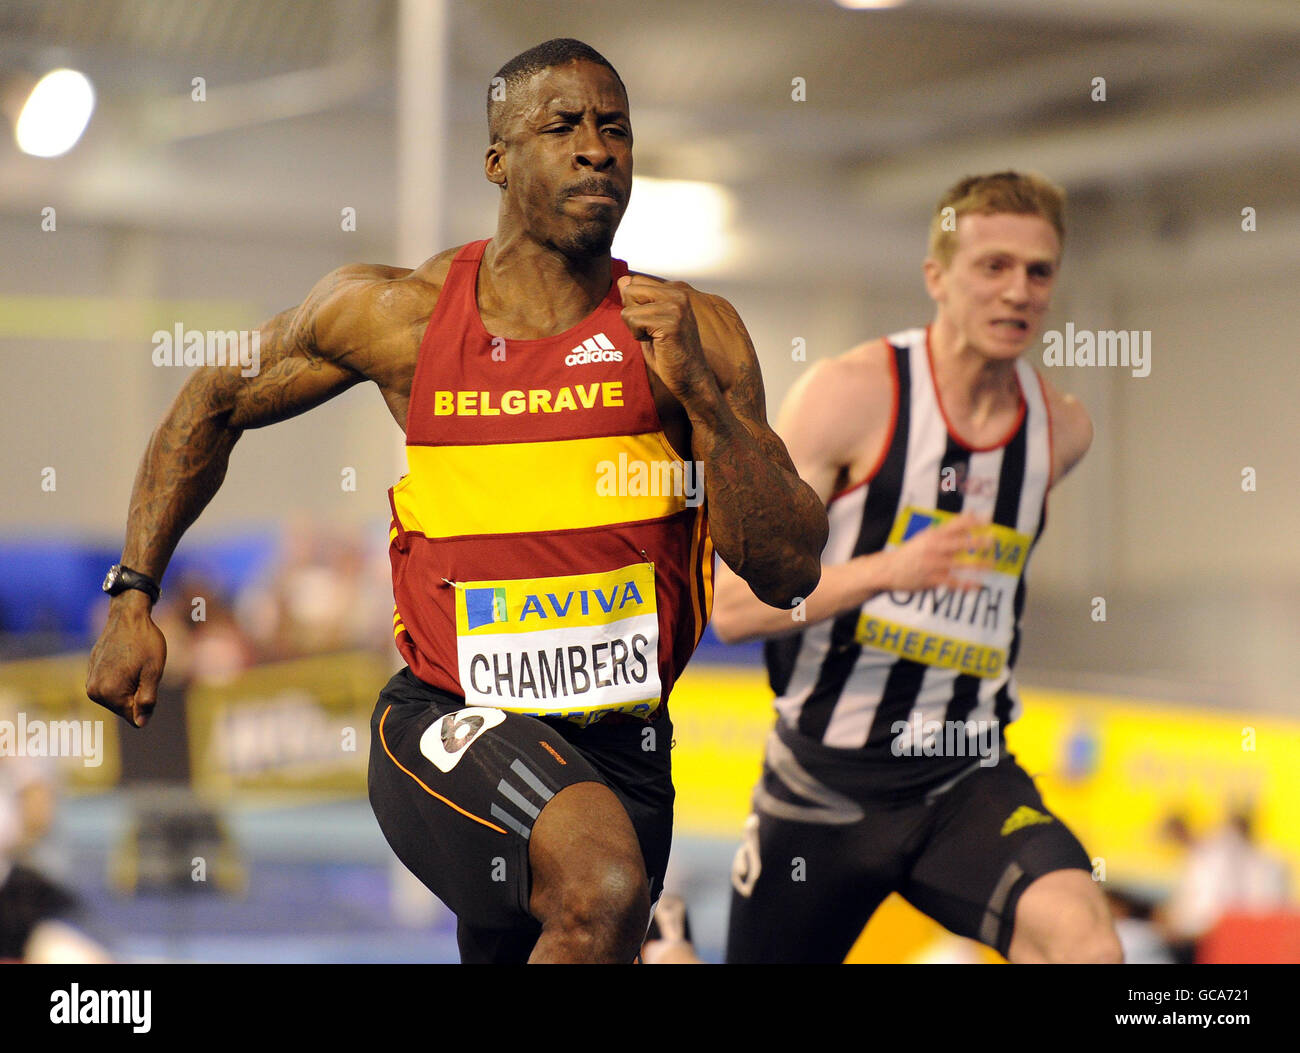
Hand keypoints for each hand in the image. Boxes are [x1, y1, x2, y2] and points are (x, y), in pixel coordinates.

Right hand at [86, 593, 166, 727]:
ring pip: (117, 697)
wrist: (128, 616)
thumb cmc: (145, 643)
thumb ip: (147, 700)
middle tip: (142, 670)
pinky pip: (111, 685)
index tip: (148, 680)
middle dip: (138, 694)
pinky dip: (121, 678)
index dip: (148, 702)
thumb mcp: (153, 672)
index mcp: (109, 694)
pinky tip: (125, 660)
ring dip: (130, 686)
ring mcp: (90, 681)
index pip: (134, 717)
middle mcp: (94, 691)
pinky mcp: (91, 672)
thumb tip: (141, 724)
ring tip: (134, 664)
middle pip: (124, 708)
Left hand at [617, 274, 719, 406]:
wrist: (691, 378)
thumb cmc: (670, 353)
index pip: (634, 281)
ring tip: (656, 338)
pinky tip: (658, 343)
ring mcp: (675, 307)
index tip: (651, 322)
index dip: (634, 304)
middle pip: (629, 289)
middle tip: (652, 331)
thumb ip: (638, 300)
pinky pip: (633, 321)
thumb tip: (622, 280)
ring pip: (628, 308)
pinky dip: (638, 336)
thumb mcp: (649, 321)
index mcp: (675, 291)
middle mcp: (677, 294)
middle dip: (632, 313)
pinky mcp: (670, 322)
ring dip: (635, 328)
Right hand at [880, 513, 992, 591]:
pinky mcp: (931, 579)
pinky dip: (966, 585)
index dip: (973, 521)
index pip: (956, 525)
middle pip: (959, 543)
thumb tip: (971, 515)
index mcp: (933, 535)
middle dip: (977, 542)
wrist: (888, 569)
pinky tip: (978, 585)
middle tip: (993, 541)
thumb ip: (949, 528)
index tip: (989, 519)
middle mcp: (934, 548)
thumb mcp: (926, 536)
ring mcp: (933, 564)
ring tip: (992, 564)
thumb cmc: (912, 552)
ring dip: (977, 565)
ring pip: (959, 564)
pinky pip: (952, 583)